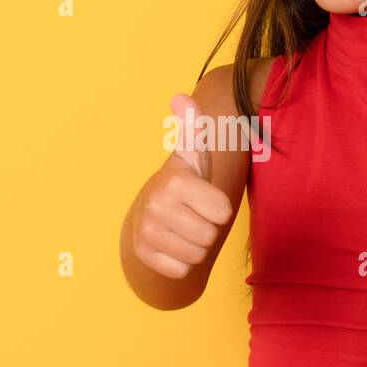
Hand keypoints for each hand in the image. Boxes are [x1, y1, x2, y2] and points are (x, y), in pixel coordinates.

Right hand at [127, 93, 233, 278]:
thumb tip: (180, 97)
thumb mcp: (192, 155)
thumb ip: (194, 127)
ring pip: (198, 255)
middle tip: (192, 215)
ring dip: (196, 245)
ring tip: (183, 228)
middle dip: (207, 228)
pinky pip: (182, 270)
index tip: (202, 198)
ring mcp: (147, 232)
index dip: (218, 208)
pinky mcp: (144, 255)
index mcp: (174, 182)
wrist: (150, 212)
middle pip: (211, 236)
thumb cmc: (183, 183)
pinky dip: (181, 262)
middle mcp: (156, 206)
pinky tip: (172, 244)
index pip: (223, 212)